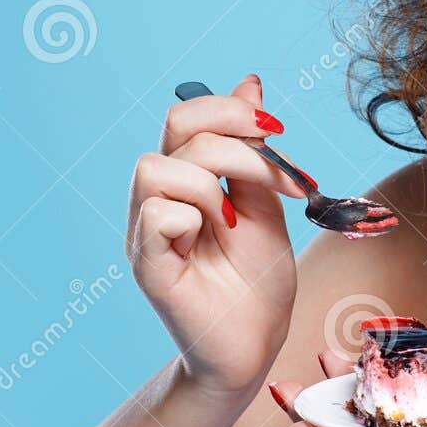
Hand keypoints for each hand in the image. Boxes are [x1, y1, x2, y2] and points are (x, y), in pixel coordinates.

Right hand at [127, 73, 306, 401]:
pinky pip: (154, 214)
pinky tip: (214, 239)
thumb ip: (255, 150)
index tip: (280, 133)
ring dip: (211, 184)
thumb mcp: (267, 204)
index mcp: (186, 179)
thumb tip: (250, 82)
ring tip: (234, 223)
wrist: (257, 344)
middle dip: (235, 142)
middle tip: (275, 180)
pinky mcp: (146, 264)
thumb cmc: (259, 282)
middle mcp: (158, 198)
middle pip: (176, 128)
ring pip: (157, 167)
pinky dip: (192, 217)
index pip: (188, 116)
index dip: (232, 111)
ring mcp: (146, 231)